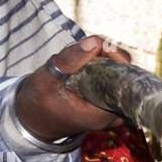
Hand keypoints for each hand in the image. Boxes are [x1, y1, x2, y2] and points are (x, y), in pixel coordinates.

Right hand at [15, 36, 133, 141]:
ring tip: (82, 62)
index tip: (99, 48)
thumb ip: (70, 59)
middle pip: (126, 76)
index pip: (124, 80)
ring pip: (121, 76)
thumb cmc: (38, 101)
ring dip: (105, 61)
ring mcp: (113, 112)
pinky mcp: (110, 105)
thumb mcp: (47, 77)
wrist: (35, 119)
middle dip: (109, 57)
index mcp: (99, 115)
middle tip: (86, 53)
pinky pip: (116, 80)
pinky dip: (104, 68)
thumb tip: (97, 41)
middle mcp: (112, 116)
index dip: (114, 58)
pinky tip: (87, 67)